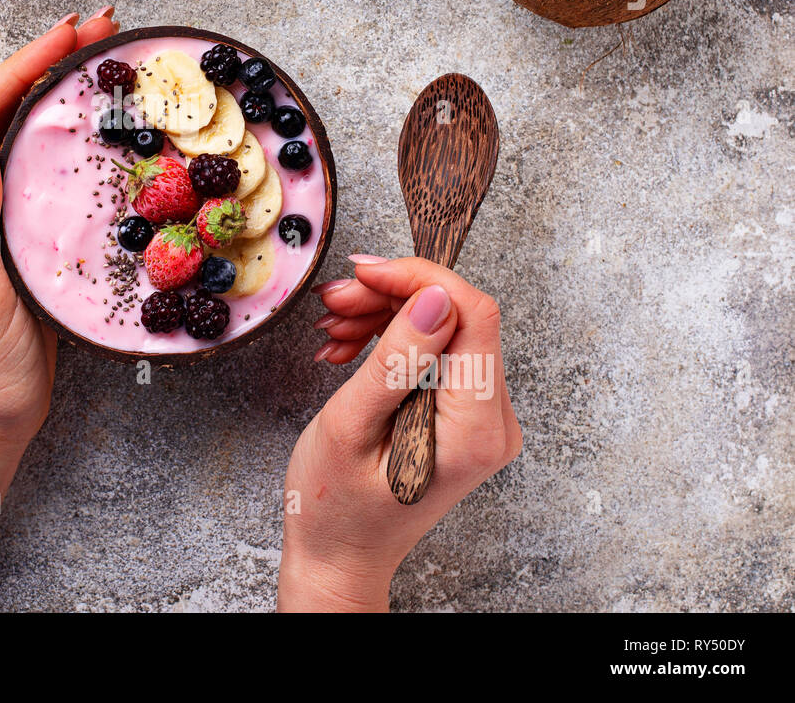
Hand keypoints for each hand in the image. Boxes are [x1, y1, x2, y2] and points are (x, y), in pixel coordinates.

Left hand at [0, 7, 119, 444]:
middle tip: (102, 29)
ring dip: (54, 89)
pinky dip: (62, 133)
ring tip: (103, 58)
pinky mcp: (7, 232)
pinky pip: (32, 167)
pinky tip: (93, 121)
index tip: (70, 33)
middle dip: (43, 62)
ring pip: (14, 132)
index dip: (21, 65)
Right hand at [278, 257, 521, 611]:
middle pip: (458, 317)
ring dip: (385, 314)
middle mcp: (493, 423)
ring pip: (443, 327)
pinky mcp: (463, 414)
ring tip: (333, 328)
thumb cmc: (336, 508)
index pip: (473, 315)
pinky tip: (350, 346)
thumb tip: (433, 297)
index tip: (366, 272)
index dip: (419, 279)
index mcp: (475, 430)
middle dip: (392, 295)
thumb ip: (397, 360)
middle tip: (334, 301)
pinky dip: (391, 338)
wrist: (338, 555)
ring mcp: (482, 419)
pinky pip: (436, 351)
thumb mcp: (352, 426)